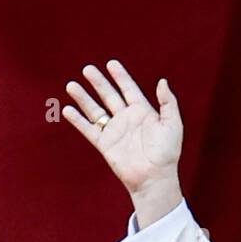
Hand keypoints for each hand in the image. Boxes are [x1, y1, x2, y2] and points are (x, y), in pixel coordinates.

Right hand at [62, 60, 183, 223]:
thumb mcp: (172, 124)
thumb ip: (168, 103)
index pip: (129, 89)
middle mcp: (127, 119)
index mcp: (143, 112)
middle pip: (109, 95)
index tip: (111, 63)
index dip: (120, 76)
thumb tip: (162, 81)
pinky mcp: (105, 144)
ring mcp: (114, 131)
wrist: (154, 178)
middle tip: (87, 69)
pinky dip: (78, 120)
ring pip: (95, 110)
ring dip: (83, 98)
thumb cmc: (167, 153)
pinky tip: (68, 109)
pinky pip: (89, 129)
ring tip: (71, 85)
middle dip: (98, 82)